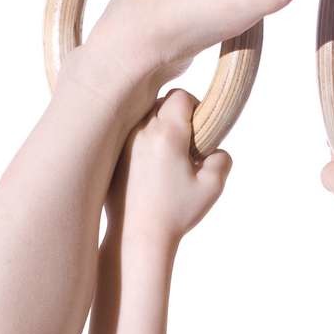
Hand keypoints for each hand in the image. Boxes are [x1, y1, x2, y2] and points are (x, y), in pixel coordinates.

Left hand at [104, 90, 232, 250]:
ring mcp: (122, 143)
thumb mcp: (211, 189)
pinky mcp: (111, 157)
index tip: (198, 129)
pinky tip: (146, 167)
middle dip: (175, 116)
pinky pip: (126, 136)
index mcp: (167, 134)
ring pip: (141, 117)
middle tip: (184, 144)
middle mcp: (141, 132)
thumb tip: (216, 150)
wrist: (137, 237)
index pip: (181, 96)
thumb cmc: (175, 215)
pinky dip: (138, 143)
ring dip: (155, 127)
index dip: (194, 107)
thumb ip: (222, 161)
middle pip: (160, 102)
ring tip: (165, 155)